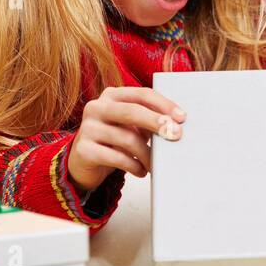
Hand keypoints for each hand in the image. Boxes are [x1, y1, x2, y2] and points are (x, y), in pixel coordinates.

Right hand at [67, 86, 185, 189]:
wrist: (84, 161)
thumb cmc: (114, 140)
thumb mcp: (131, 126)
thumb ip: (148, 121)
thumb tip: (176, 126)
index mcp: (111, 95)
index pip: (142, 94)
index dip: (164, 104)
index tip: (181, 117)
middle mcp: (96, 107)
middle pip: (132, 112)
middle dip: (157, 123)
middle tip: (175, 135)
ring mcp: (88, 128)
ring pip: (127, 138)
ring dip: (147, 154)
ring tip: (154, 164)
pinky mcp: (83, 150)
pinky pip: (116, 158)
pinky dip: (134, 166)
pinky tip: (140, 171)